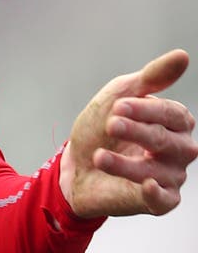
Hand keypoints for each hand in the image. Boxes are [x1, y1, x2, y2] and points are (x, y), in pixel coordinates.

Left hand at [62, 49, 197, 217]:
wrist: (74, 165)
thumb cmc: (100, 128)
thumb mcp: (119, 96)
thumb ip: (151, 78)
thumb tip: (182, 56)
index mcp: (173, 122)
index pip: (172, 114)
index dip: (147, 110)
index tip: (118, 105)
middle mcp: (178, 149)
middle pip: (168, 140)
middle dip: (138, 132)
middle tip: (111, 124)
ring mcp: (170, 176)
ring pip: (161, 170)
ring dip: (127, 163)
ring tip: (99, 156)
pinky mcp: (158, 201)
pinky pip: (165, 200)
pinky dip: (157, 194)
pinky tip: (145, 185)